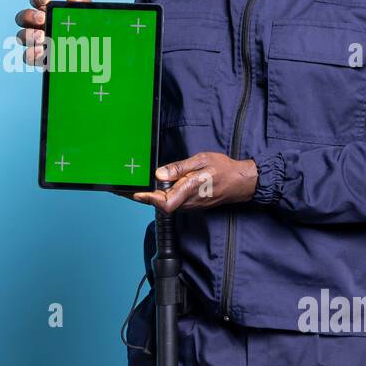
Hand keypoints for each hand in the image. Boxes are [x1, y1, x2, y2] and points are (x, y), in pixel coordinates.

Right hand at [13, 0, 92, 65]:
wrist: (98, 58)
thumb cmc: (92, 34)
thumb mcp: (91, 18)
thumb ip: (83, 5)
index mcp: (49, 13)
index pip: (37, 0)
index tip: (47, 0)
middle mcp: (39, 26)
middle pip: (23, 17)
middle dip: (30, 16)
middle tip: (43, 19)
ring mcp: (37, 43)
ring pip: (21, 36)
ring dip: (28, 35)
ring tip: (42, 38)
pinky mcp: (40, 60)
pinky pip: (27, 57)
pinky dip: (31, 54)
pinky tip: (42, 53)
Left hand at [131, 153, 259, 212]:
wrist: (241, 183)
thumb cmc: (223, 169)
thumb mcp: (201, 161)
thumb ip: (180, 168)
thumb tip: (159, 173)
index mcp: (190, 190)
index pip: (165, 202)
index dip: (148, 199)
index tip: (134, 194)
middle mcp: (188, 202)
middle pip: (161, 203)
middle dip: (143, 196)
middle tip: (123, 190)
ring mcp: (190, 205)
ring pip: (166, 203)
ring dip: (151, 196)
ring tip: (134, 188)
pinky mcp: (192, 204)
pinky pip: (174, 201)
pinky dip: (161, 196)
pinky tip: (154, 188)